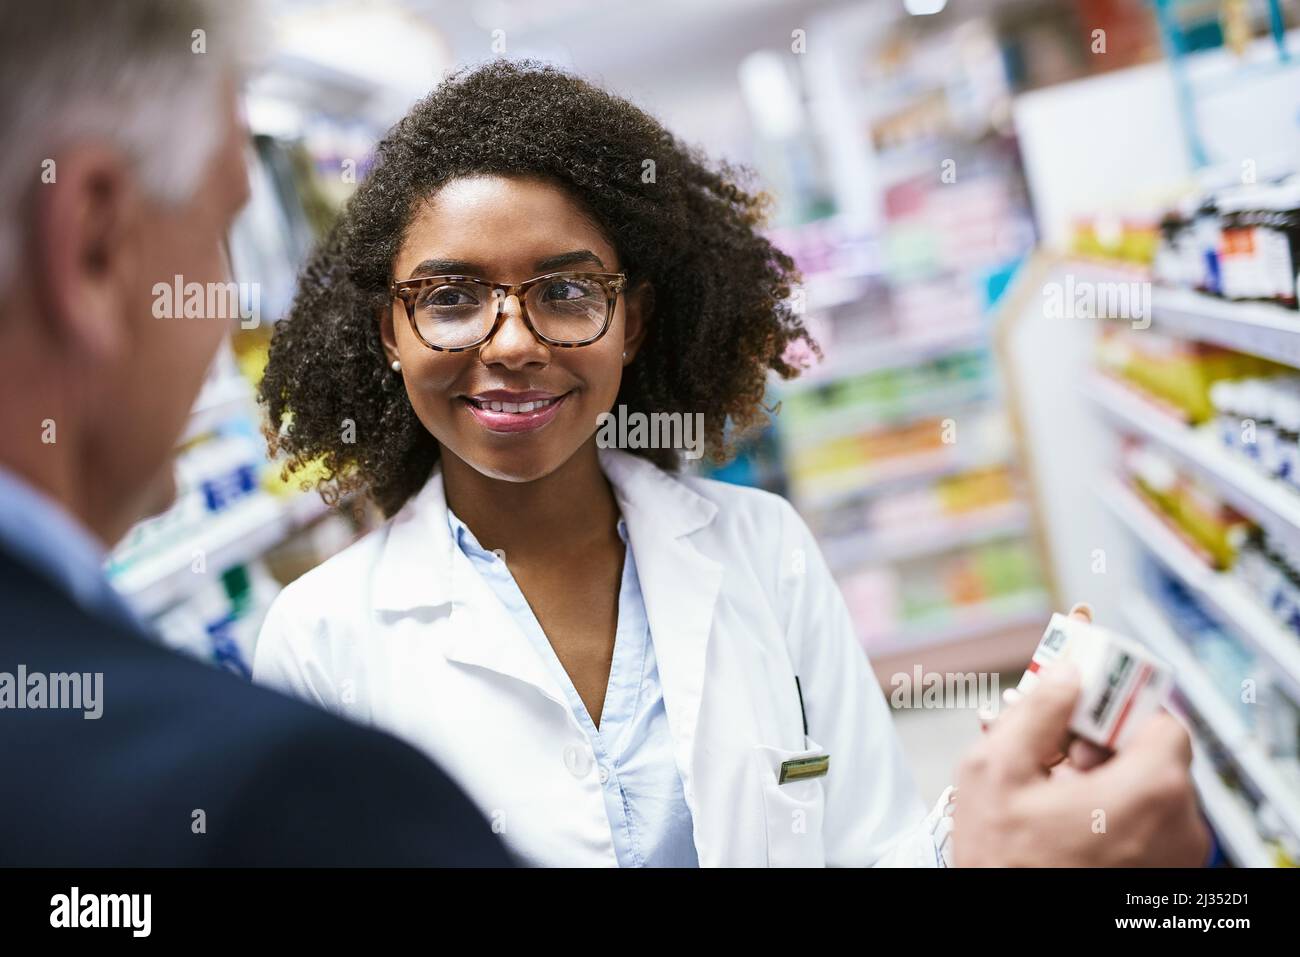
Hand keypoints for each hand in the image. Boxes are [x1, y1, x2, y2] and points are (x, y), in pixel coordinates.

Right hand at [952, 604, 1209, 865]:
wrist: (1007, 935)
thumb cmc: (1004, 865)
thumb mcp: (995, 769)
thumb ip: (1036, 709)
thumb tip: (1064, 674)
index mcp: (1152, 790)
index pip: (1159, 714)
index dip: (1113, 704)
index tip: (1079, 702)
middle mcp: (1181, 826)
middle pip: (1149, 752)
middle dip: (1098, 742)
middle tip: (1049, 750)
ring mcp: (1177, 859)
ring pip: (1144, 788)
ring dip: (1100, 778)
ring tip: (1048, 791)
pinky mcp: (1163, 879)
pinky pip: (1144, 825)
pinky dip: (1108, 813)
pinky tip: (1062, 821)